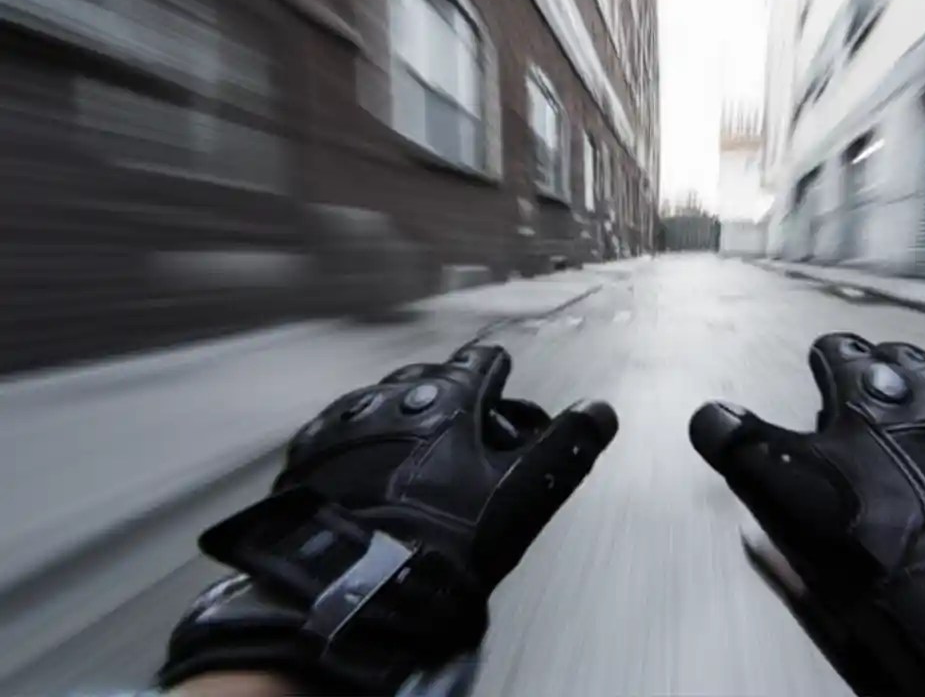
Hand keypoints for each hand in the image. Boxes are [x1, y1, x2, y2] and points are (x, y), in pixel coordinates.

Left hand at [159, 344, 616, 693]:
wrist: (351, 579)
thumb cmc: (445, 535)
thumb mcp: (521, 493)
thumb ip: (565, 447)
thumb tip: (601, 410)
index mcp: (448, 395)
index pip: (479, 361)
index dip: (494, 369)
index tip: (498, 372)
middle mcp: (390, 395)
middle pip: (425, 377)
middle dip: (443, 390)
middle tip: (456, 420)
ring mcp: (341, 423)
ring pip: (376, 402)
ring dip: (395, 415)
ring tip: (405, 446)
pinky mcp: (305, 455)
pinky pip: (334, 433)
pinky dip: (354, 442)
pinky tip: (359, 468)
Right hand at [689, 333, 924, 694]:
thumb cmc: (870, 535)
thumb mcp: (782, 488)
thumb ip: (738, 442)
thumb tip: (710, 415)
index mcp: (868, 382)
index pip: (840, 347)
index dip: (828, 364)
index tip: (824, 378)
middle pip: (904, 359)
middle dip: (887, 378)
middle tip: (877, 415)